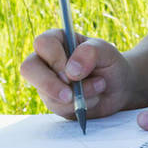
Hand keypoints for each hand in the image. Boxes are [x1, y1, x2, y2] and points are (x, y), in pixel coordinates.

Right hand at [20, 30, 135, 119]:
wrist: (119, 87)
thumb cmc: (110, 63)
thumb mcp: (107, 52)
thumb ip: (90, 53)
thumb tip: (70, 71)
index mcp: (57, 40)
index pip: (43, 44)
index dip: (55, 58)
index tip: (73, 71)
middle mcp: (47, 60)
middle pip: (28, 68)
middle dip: (49, 84)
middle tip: (69, 95)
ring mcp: (47, 81)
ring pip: (45, 92)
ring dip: (76, 96)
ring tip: (99, 87)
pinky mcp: (53, 100)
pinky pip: (56, 107)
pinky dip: (77, 106)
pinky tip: (94, 99)